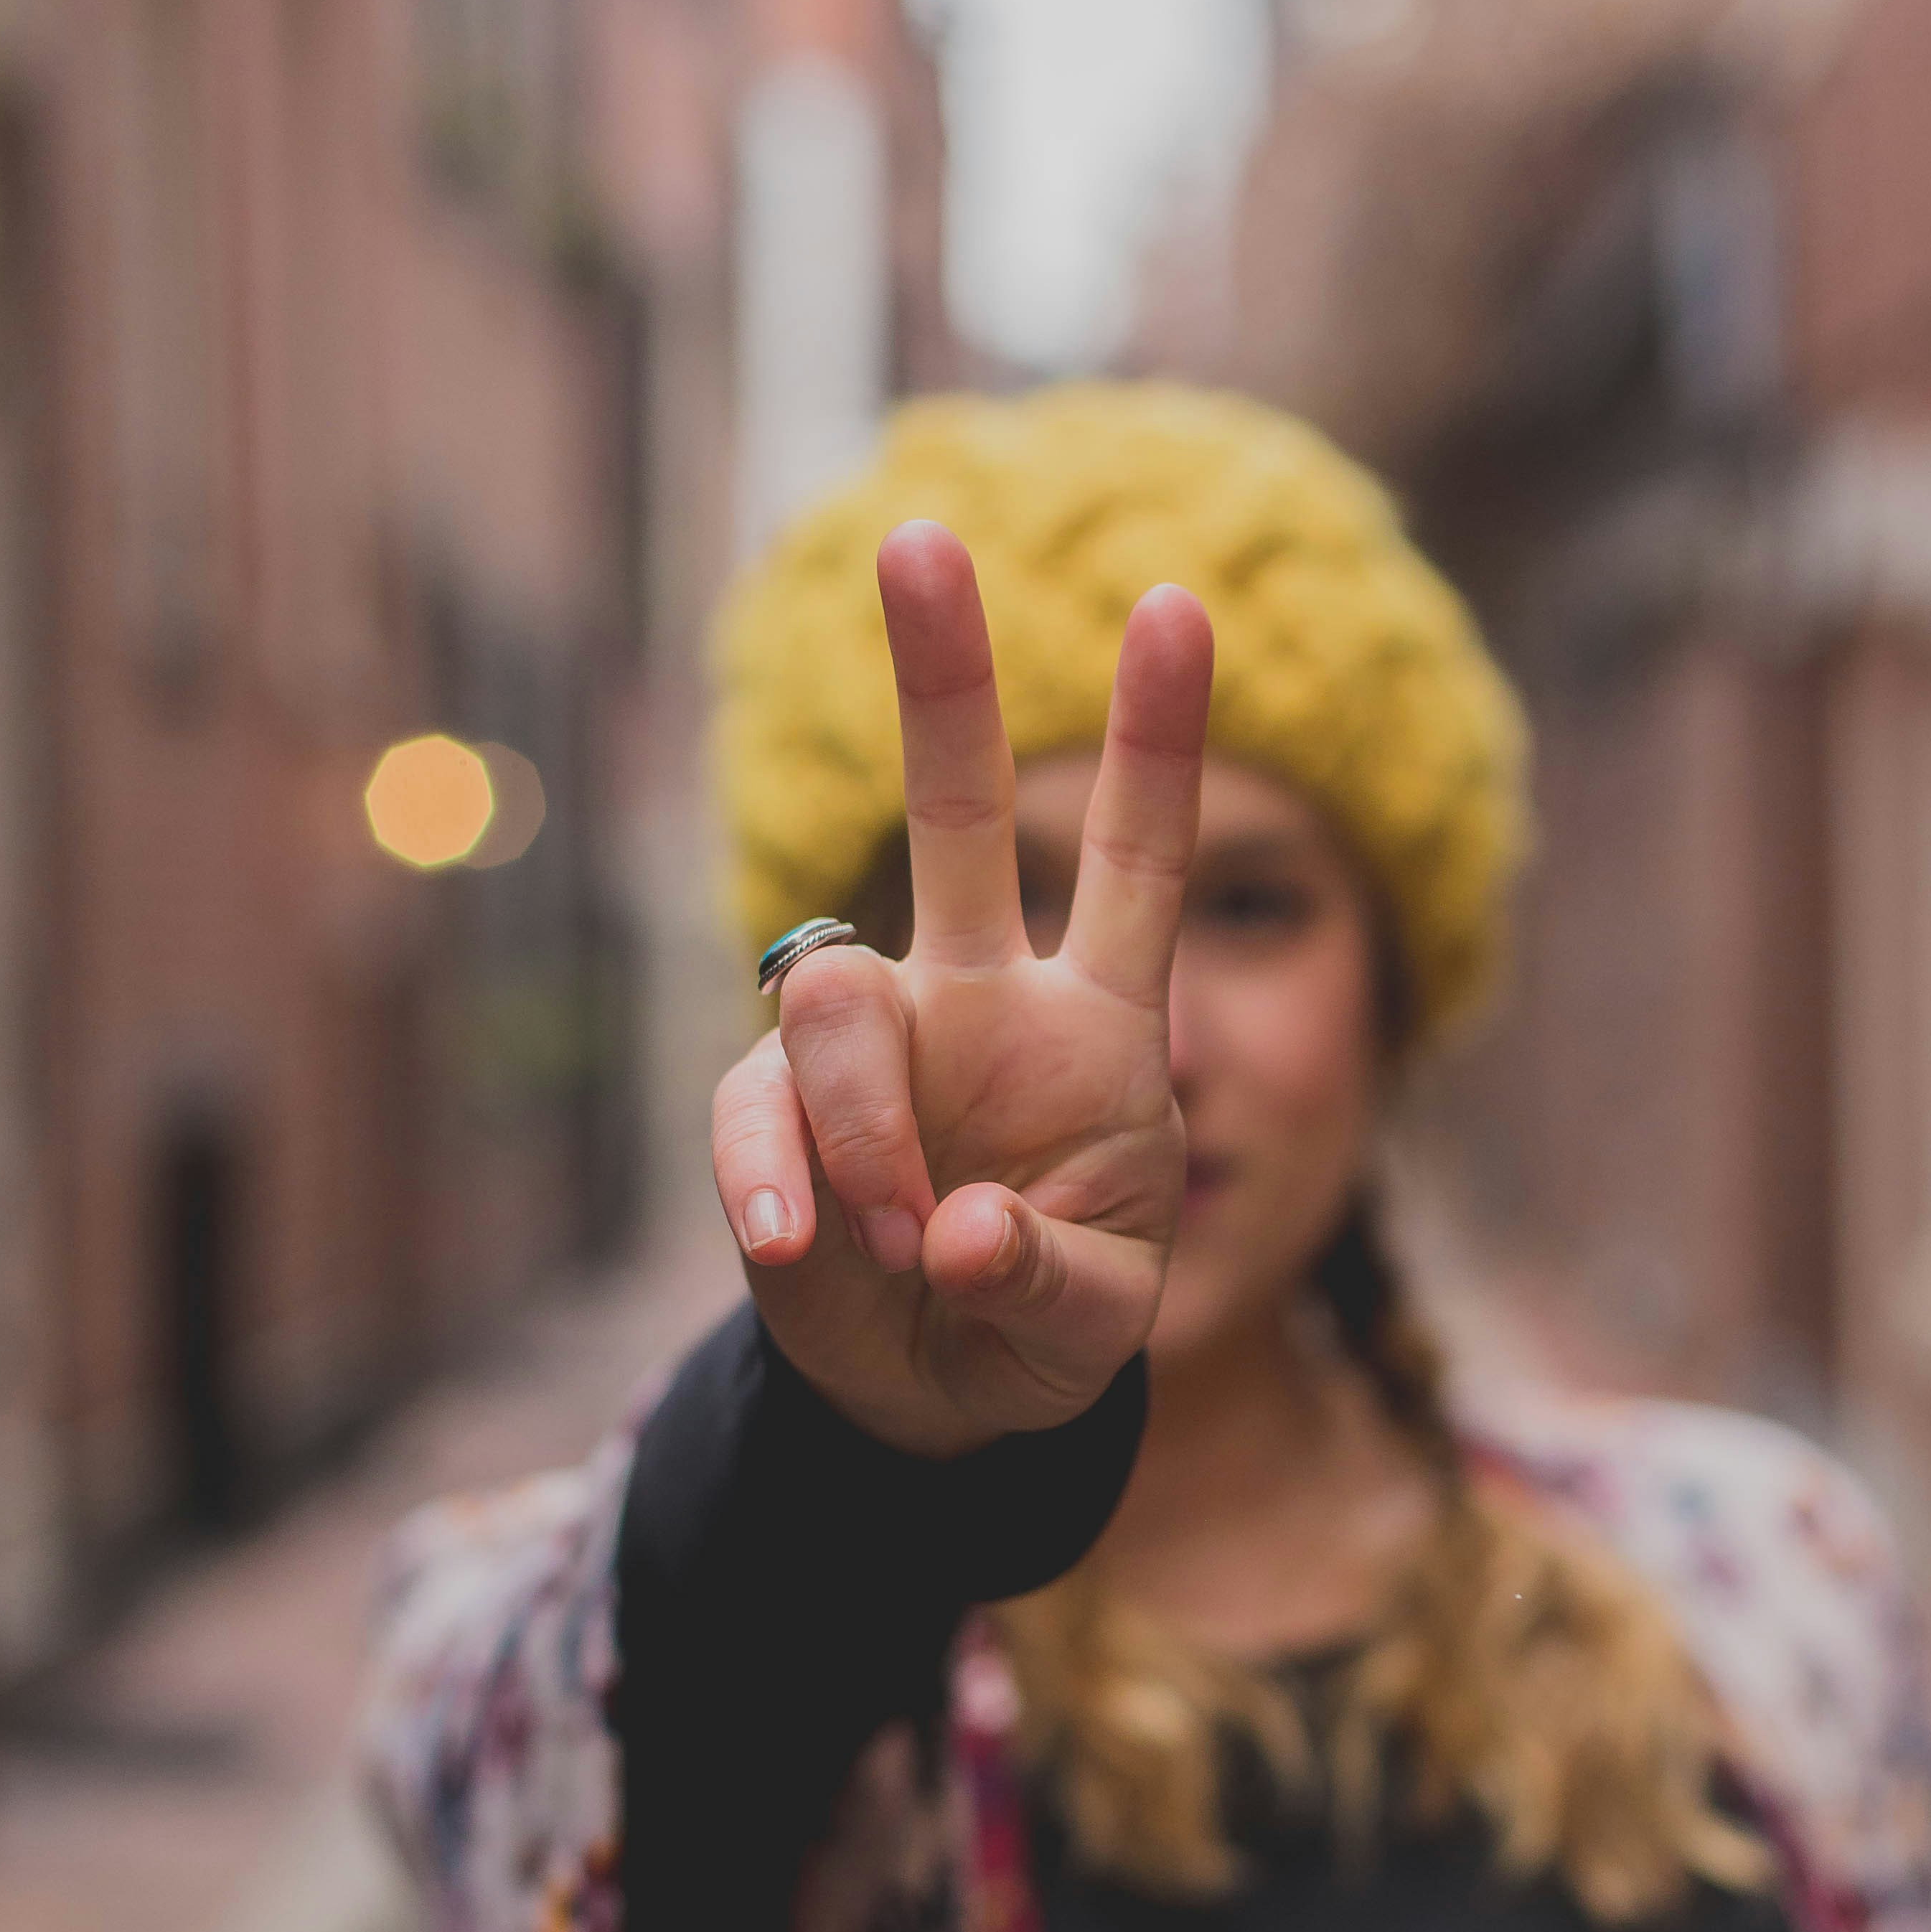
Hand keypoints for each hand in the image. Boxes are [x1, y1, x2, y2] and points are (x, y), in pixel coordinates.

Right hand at [711, 521, 1211, 1456]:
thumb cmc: (1041, 1326)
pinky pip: (751, 1110)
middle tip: (919, 538)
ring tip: (900, 1241)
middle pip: (956, 813)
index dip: (1156, 738)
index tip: (1179, 602)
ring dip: (866, 1126)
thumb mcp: (1091, 1329)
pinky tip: (795, 1249)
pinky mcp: (770, 1111)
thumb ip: (1049, 1280)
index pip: (1136, 860)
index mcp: (1095, 1025)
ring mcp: (870, 1049)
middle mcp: (979, 1000)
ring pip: (836, 995)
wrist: (933, 1393)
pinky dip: (773, 1180)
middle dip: (941, 679)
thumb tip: (958, 1233)